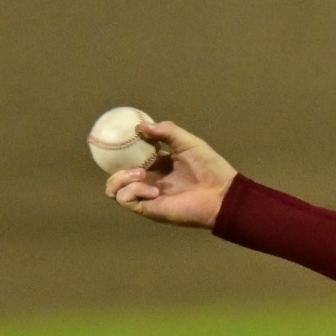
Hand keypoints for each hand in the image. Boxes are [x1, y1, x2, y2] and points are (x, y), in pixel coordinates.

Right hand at [105, 120, 235, 228]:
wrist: (222, 193)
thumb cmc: (209, 168)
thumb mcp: (188, 142)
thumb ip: (166, 131)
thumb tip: (140, 126)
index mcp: (158, 164)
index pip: (130, 156)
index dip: (122, 148)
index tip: (122, 137)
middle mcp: (149, 179)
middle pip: (117, 173)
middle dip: (118, 164)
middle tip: (134, 159)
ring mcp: (147, 195)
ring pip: (114, 189)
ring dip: (121, 178)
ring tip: (142, 174)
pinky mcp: (149, 209)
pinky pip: (125, 200)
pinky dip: (132, 191)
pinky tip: (153, 190)